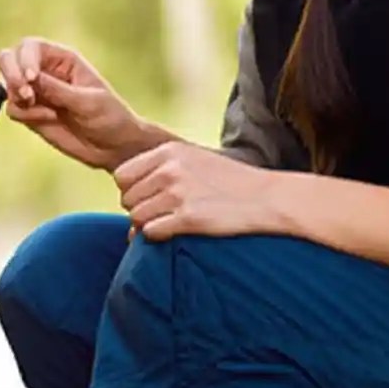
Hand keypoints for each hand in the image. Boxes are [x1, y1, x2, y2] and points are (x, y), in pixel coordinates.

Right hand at [0, 37, 155, 169]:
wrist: (114, 148)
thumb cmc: (110, 117)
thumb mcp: (88, 101)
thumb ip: (57, 90)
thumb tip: (29, 78)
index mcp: (62, 59)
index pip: (30, 46)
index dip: (25, 59)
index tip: (32, 80)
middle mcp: (45, 71)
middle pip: (9, 58)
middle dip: (11, 73)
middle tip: (25, 94)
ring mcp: (37, 93)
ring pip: (8, 85)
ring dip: (18, 97)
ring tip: (45, 113)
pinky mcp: (32, 114)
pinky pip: (13, 109)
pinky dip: (24, 114)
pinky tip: (48, 120)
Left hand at [113, 141, 278, 240]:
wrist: (266, 197)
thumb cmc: (228, 181)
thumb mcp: (192, 160)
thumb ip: (159, 172)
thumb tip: (127, 202)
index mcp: (168, 151)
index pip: (122, 175)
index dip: (131, 190)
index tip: (148, 198)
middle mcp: (170, 169)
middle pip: (127, 198)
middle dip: (139, 209)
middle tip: (161, 213)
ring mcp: (178, 193)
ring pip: (136, 217)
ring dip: (147, 225)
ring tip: (169, 222)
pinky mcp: (188, 217)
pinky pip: (151, 232)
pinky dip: (157, 236)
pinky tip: (175, 231)